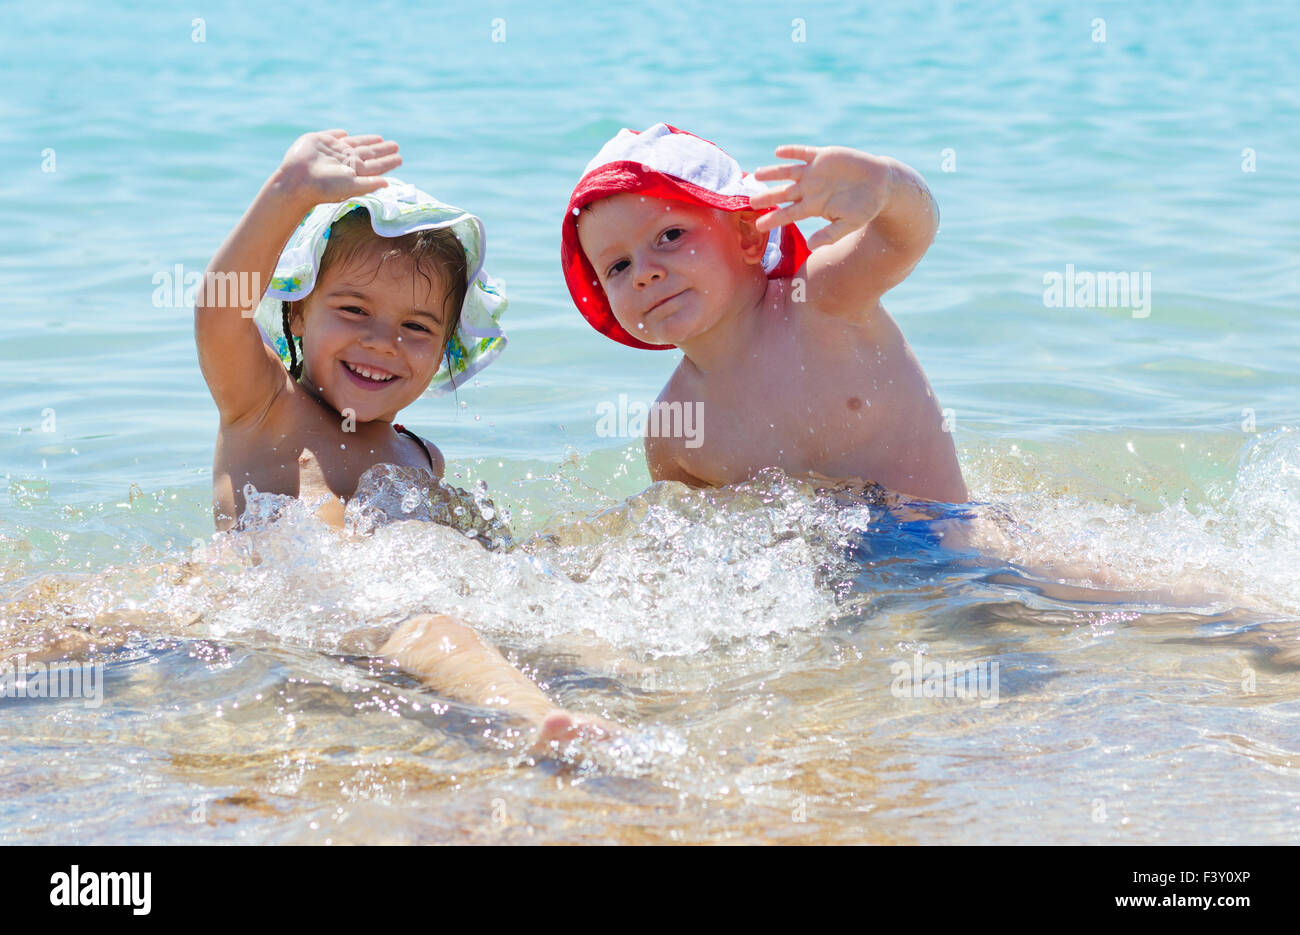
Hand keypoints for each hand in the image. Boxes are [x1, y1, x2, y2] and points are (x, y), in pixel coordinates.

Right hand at [274, 129, 402, 206]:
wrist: (298, 179)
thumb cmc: (325, 186)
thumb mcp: (352, 186)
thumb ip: (369, 184)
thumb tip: (387, 184)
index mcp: (354, 171)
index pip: (376, 166)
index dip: (388, 162)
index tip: (400, 158)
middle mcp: (345, 160)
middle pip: (368, 153)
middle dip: (382, 150)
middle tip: (396, 145)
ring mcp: (332, 150)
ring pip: (355, 143)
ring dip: (367, 141)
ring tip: (381, 139)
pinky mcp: (318, 140)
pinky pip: (332, 136)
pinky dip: (339, 134)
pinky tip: (345, 133)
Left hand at [751, 145, 893, 250]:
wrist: (880, 184)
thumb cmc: (865, 207)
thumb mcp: (848, 224)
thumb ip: (829, 234)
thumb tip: (811, 246)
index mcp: (813, 207)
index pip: (788, 214)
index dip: (774, 219)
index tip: (758, 226)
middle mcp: (809, 189)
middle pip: (783, 194)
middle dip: (767, 197)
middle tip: (750, 202)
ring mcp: (814, 172)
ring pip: (787, 172)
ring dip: (773, 172)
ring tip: (757, 174)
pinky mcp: (822, 156)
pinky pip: (802, 153)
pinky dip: (791, 152)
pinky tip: (778, 152)